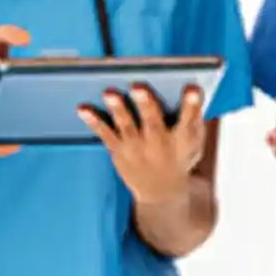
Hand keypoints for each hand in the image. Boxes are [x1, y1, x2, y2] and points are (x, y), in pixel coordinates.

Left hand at [78, 85, 206, 204]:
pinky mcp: (119, 151)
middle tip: (138, 85)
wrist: (161, 191)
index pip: (190, 118)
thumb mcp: (194, 139)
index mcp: (183, 138)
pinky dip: (93, 121)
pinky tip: (82, 107)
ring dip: (118, 109)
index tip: (193, 88)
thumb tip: (186, 83)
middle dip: (146, 104)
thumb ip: (192, 114)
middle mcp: (160, 143)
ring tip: (109, 92)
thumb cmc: (179, 154)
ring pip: (126, 126)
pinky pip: (105, 134)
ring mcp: (137, 148)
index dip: (192, 104)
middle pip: (153, 121)